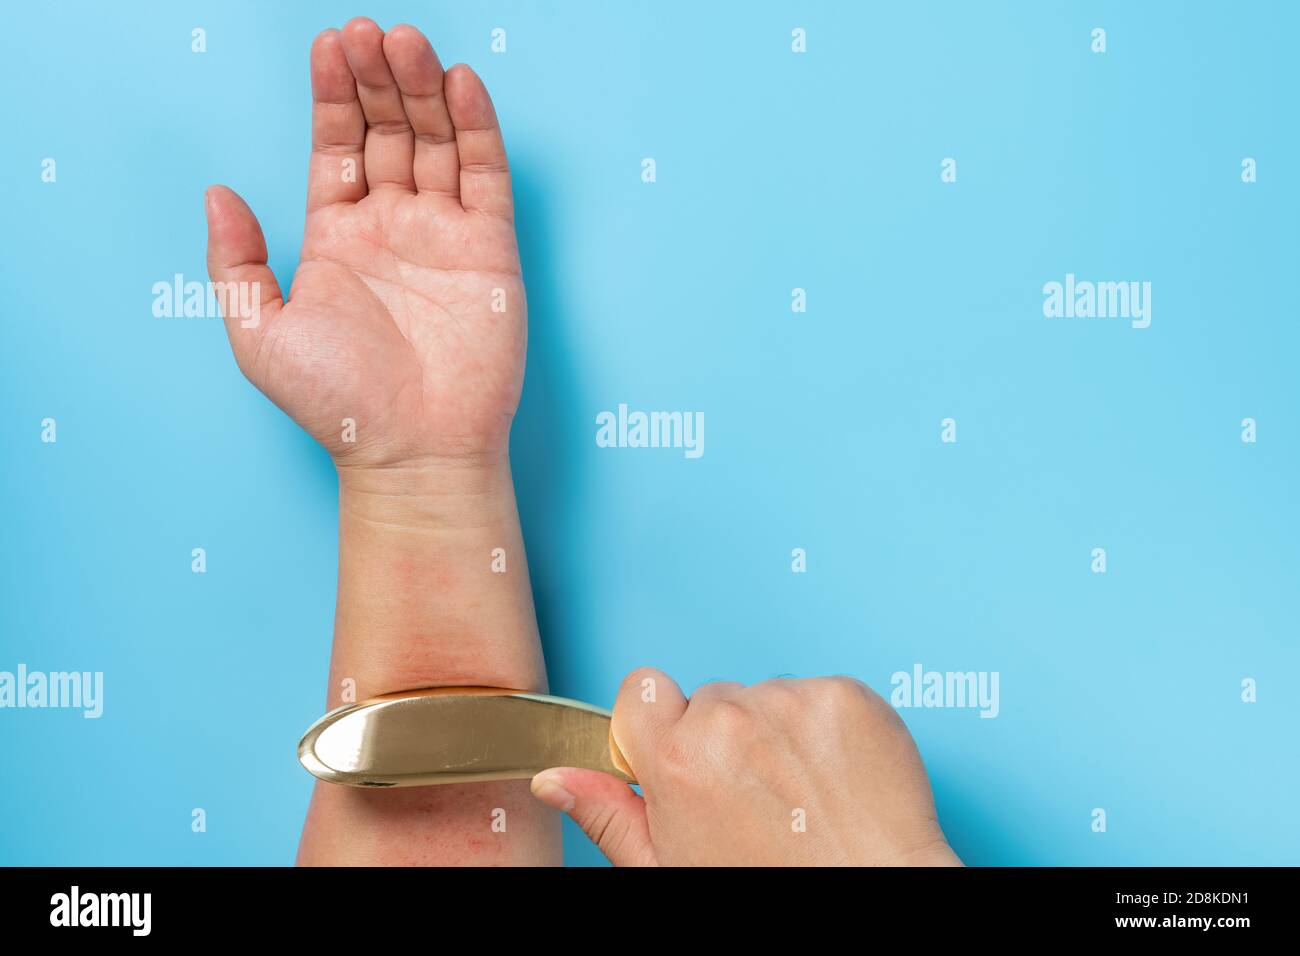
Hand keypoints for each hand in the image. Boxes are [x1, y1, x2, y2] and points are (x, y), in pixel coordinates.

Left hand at [204, 18, 523, 473]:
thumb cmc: (337, 405)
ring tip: (409, 43)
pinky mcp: (491, 251)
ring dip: (423, 90)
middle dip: (378, 79)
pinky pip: (486, 178)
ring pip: (436, 143)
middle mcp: (392, 227)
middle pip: (388, 132)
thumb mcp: (260, 332)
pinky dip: (477, 131)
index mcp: (337, 237)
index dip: (334, 95)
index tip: (330, 44)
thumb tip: (218, 193)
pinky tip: (460, 86)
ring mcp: (444, 235)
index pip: (337, 146)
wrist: (412, 453)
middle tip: (373, 31)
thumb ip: (237, 260)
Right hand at [531, 669, 961, 865]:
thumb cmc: (776, 893)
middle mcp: (732, 718)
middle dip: (727, 737)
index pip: (641, 689)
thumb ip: (610, 814)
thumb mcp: (672, 867)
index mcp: (678, 757)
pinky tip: (836, 778)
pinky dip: (828, 727)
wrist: (875, 897)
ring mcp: (794, 702)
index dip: (661, 726)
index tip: (684, 757)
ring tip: (802, 795)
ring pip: (767, 695)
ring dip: (779, 732)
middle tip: (757, 799)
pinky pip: (819, 693)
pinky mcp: (846, 695)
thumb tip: (557, 779)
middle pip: (710, 698)